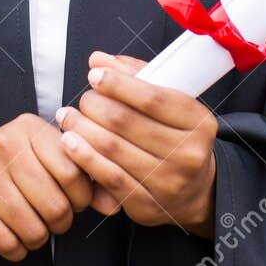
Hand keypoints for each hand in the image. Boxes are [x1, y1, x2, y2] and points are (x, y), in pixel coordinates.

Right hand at [0, 111, 97, 261]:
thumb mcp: (41, 159)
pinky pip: (7, 243)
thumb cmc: (7, 168)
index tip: (76, 203)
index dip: (83, 198)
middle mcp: (5, 145)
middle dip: (61, 222)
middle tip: (54, 220)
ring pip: (33, 228)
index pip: (75, 170)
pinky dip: (17, 251)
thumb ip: (80, 177)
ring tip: (33, 229)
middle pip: (56, 205)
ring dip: (39, 239)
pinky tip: (13, 239)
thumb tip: (115, 204)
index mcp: (29, 128)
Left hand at [57, 51, 218, 237]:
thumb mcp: (170, 102)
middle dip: (95, 105)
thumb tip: (98, 60)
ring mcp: (168, 183)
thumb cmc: (177, 135)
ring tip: (67, 116)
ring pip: (114, 148)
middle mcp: (188, 154)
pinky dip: (85, 158)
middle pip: (127, 122)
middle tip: (82, 99)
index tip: (94, 75)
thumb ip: (136, 75)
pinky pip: (109, 178)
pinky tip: (70, 143)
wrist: (196, 192)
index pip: (153, 98)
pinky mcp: (147, 205)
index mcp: (198, 122)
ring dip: (82, 128)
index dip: (118, 84)